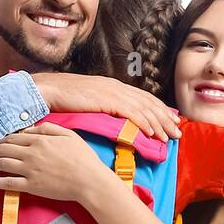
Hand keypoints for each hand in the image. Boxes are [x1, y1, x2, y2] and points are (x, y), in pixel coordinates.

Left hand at [0, 123, 107, 203]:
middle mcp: (31, 154)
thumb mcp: (68, 135)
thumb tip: (29, 129)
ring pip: (2, 164)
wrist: (89, 181)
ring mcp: (29, 170)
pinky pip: (7, 183)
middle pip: (4, 149)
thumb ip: (47, 129)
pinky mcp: (31, 186)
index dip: (3, 139)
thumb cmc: (83, 158)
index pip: (14, 137)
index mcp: (39, 140)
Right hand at [32, 73, 180, 141]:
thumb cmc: (61, 98)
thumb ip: (101, 107)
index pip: (142, 98)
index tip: (170, 121)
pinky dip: (145, 123)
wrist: (45, 90)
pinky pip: (131, 113)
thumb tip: (111, 119)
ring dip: (159, 123)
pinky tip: (153, 134)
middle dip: (165, 117)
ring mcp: (112, 92)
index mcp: (112, 86)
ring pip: (143, 108)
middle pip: (148, 102)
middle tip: (178, 131)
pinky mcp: (106, 99)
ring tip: (170, 137)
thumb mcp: (87, 101)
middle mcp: (116, 86)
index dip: (158, 110)